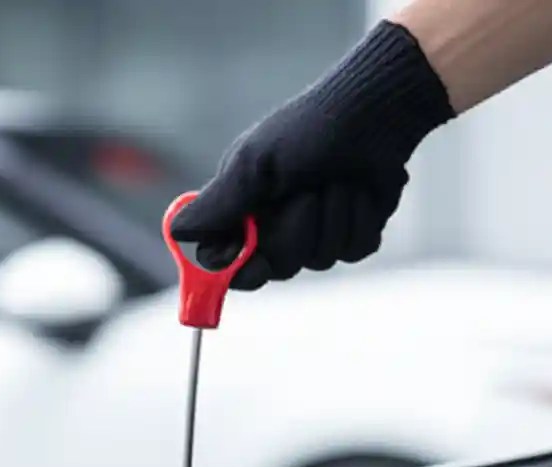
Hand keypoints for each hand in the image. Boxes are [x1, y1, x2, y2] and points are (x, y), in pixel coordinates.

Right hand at [169, 21, 454, 289]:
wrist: (374, 113)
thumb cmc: (308, 128)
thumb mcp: (255, 164)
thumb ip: (219, 204)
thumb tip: (177, 232)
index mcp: (244, 210)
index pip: (227, 264)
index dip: (236, 269)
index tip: (252, 260)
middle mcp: (276, 225)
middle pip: (278, 267)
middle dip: (295, 230)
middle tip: (304, 192)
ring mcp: (317, 232)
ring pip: (321, 260)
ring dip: (332, 216)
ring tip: (335, 179)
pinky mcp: (354, 233)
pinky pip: (354, 249)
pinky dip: (359, 218)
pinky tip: (359, 190)